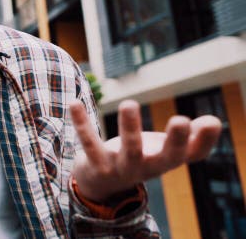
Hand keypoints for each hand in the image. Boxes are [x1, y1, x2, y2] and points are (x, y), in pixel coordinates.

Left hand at [69, 99, 221, 203]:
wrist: (101, 184)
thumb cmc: (140, 158)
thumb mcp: (165, 150)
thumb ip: (190, 138)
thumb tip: (213, 122)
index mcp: (166, 161)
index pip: (191, 154)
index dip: (203, 141)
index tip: (211, 122)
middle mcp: (147, 167)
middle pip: (165, 157)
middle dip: (174, 140)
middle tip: (181, 120)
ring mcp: (122, 168)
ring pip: (127, 149)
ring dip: (129, 128)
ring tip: (129, 103)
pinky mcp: (96, 164)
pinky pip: (88, 142)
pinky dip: (82, 123)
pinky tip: (74, 102)